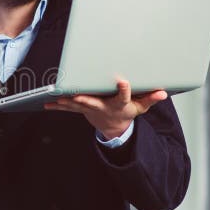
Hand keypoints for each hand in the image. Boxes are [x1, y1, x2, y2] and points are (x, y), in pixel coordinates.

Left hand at [44, 79, 166, 139]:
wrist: (114, 128)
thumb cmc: (126, 113)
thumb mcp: (141, 107)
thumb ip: (150, 99)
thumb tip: (163, 93)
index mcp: (119, 105)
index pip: (123, 96)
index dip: (124, 89)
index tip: (123, 80)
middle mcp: (103, 107)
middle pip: (94, 102)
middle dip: (85, 99)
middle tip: (76, 95)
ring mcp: (91, 110)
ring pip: (77, 105)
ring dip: (66, 102)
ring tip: (55, 97)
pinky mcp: (82, 110)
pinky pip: (69, 108)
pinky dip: (58, 105)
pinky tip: (47, 103)